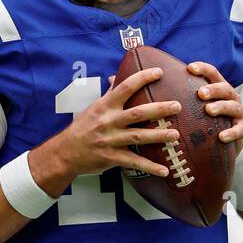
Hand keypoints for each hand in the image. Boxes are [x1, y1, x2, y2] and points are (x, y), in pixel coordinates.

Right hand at [33, 66, 179, 192]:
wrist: (65, 153)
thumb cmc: (82, 128)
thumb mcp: (93, 108)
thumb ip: (108, 94)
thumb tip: (115, 77)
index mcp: (105, 106)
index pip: (125, 87)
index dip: (142, 78)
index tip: (159, 72)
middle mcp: (109, 121)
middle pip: (138, 113)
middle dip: (159, 109)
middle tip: (177, 106)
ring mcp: (110, 140)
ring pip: (138, 136)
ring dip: (158, 136)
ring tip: (175, 135)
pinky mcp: (111, 158)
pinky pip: (134, 162)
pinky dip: (150, 167)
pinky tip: (165, 170)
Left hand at [187, 61, 242, 155]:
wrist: (227, 142)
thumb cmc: (208, 120)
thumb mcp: (198, 107)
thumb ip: (186, 97)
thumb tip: (157, 89)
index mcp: (219, 88)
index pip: (213, 73)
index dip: (203, 69)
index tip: (189, 68)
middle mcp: (231, 97)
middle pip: (225, 88)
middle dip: (213, 89)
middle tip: (200, 93)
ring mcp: (238, 112)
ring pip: (233, 106)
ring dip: (221, 107)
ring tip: (208, 110)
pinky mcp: (242, 128)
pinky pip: (239, 129)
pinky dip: (231, 132)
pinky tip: (221, 136)